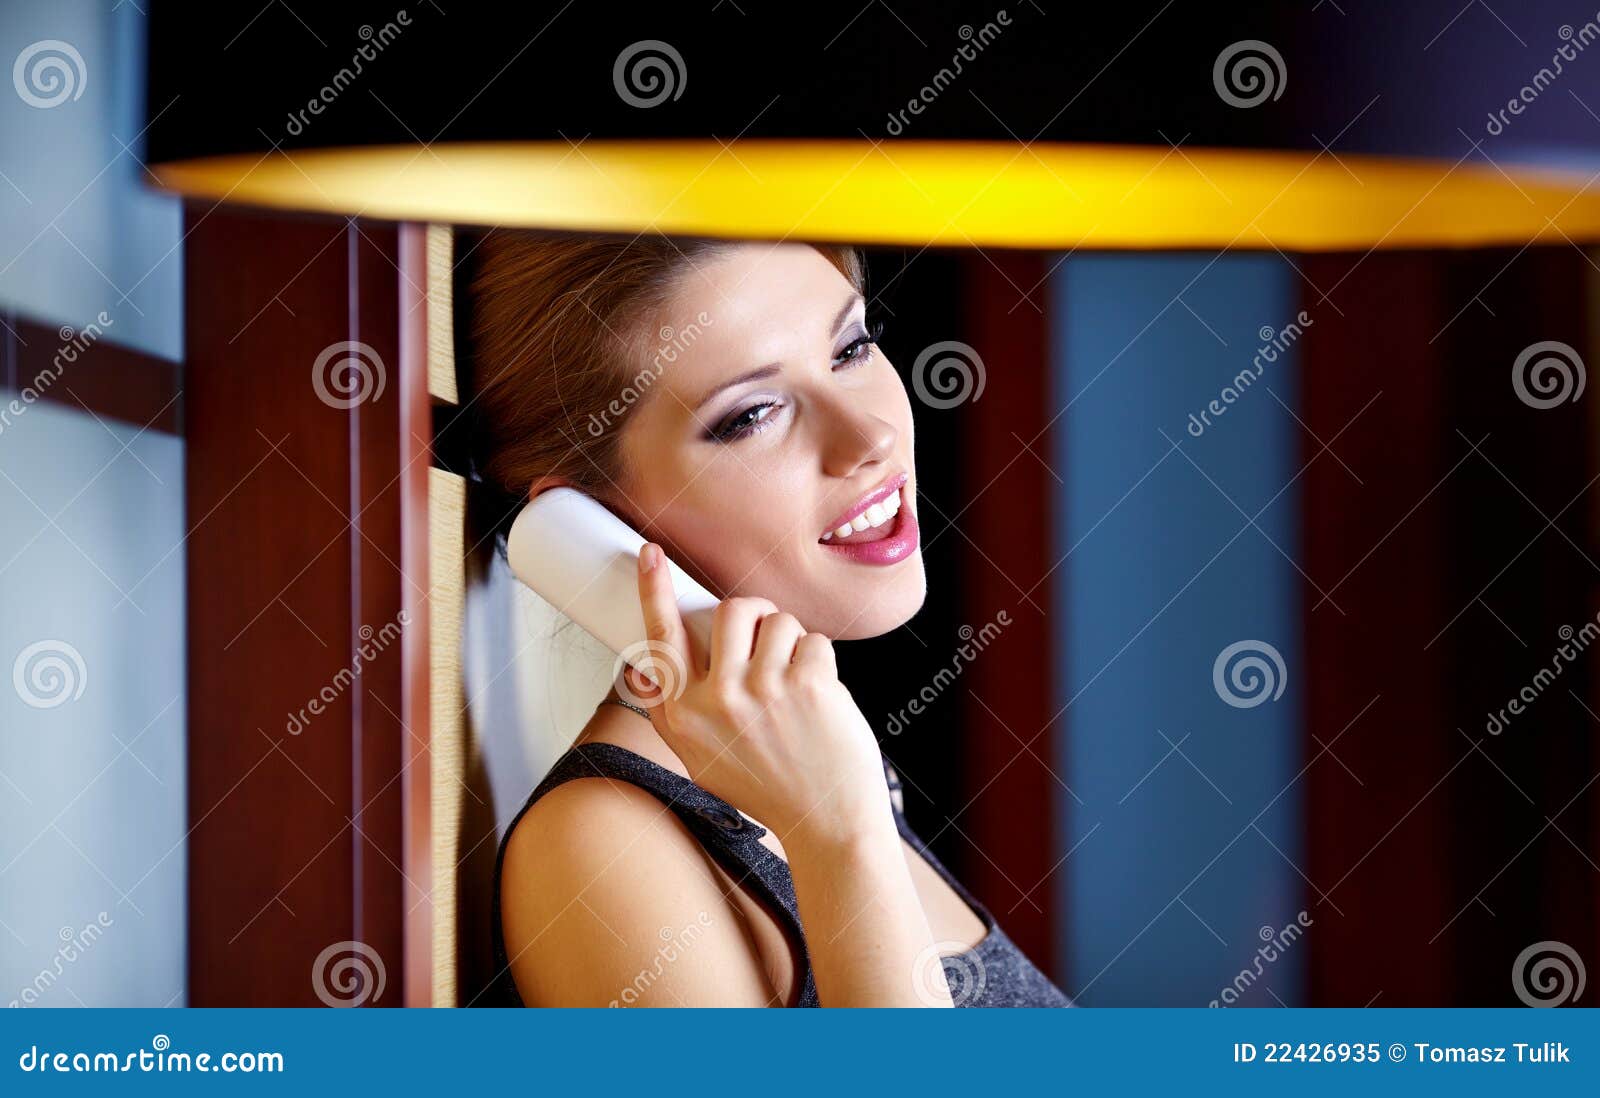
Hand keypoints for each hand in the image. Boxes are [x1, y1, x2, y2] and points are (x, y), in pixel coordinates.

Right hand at [622, 542, 893, 848]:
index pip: (661, 639)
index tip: (651, 553)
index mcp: (683, 716)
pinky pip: (814, 639)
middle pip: (730, 612)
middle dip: (756, 615)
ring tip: (797, 681)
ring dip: (792, 641)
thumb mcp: (700, 757)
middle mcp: (715, 701)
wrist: (826, 823)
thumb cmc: (767, 786)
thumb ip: (672, 711)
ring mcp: (761, 690)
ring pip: (777, 620)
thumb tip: (641, 669)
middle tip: (770, 641)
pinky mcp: (805, 684)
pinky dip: (822, 661)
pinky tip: (822, 698)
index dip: (654, 590)